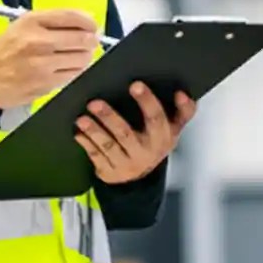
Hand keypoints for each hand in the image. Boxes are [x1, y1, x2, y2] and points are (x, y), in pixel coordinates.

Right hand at [0, 9, 100, 109]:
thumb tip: (85, 23)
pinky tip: (68, 68)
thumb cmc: (6, 51)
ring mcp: (43, 64)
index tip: (93, 26)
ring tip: (77, 55)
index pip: (72, 16)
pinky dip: (76, 71)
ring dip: (85, 57)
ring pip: (82, 58)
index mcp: (31, 22)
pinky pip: (74, 75)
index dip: (89, 21)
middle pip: (82, 38)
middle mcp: (39, 41)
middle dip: (91, 40)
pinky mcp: (47, 83)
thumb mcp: (22, 26)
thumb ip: (51, 23)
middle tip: (90, 42)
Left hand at [74, 82, 196, 183]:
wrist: (142, 178)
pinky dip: (87, 145)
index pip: (157, 119)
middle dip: (110, 118)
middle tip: (94, 103)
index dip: (148, 102)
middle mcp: (145, 152)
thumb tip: (182, 93)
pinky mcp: (110, 172)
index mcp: (162, 138)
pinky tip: (79, 134)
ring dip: (94, 132)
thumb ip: (183, 110)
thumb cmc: (155, 143)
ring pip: (109, 146)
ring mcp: (127, 164)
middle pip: (126, 134)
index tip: (135, 85)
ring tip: (82, 119)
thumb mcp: (173, 129)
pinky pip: (97, 158)